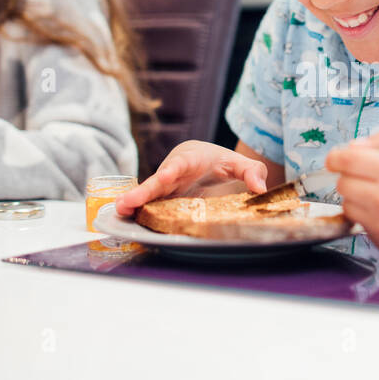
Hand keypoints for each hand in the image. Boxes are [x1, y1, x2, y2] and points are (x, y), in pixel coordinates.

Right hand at [116, 140, 268, 215]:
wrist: (203, 160)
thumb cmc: (220, 161)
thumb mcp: (239, 163)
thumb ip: (251, 171)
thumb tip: (260, 189)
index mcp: (191, 158)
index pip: (181, 163)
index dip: (173, 169)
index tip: (165, 175)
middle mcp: (173, 171)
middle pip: (157, 181)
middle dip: (143, 192)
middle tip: (126, 202)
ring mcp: (165, 186)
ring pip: (149, 195)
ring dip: (134, 203)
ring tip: (119, 211)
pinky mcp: (162, 199)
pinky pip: (150, 206)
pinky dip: (138, 212)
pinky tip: (125, 221)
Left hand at [325, 128, 378, 264]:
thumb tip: (353, 147)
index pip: (344, 160)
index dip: (338, 156)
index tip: (341, 158)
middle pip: (342, 184)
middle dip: (352, 177)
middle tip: (371, 177)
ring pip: (349, 207)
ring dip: (359, 199)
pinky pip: (364, 227)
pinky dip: (372, 219)